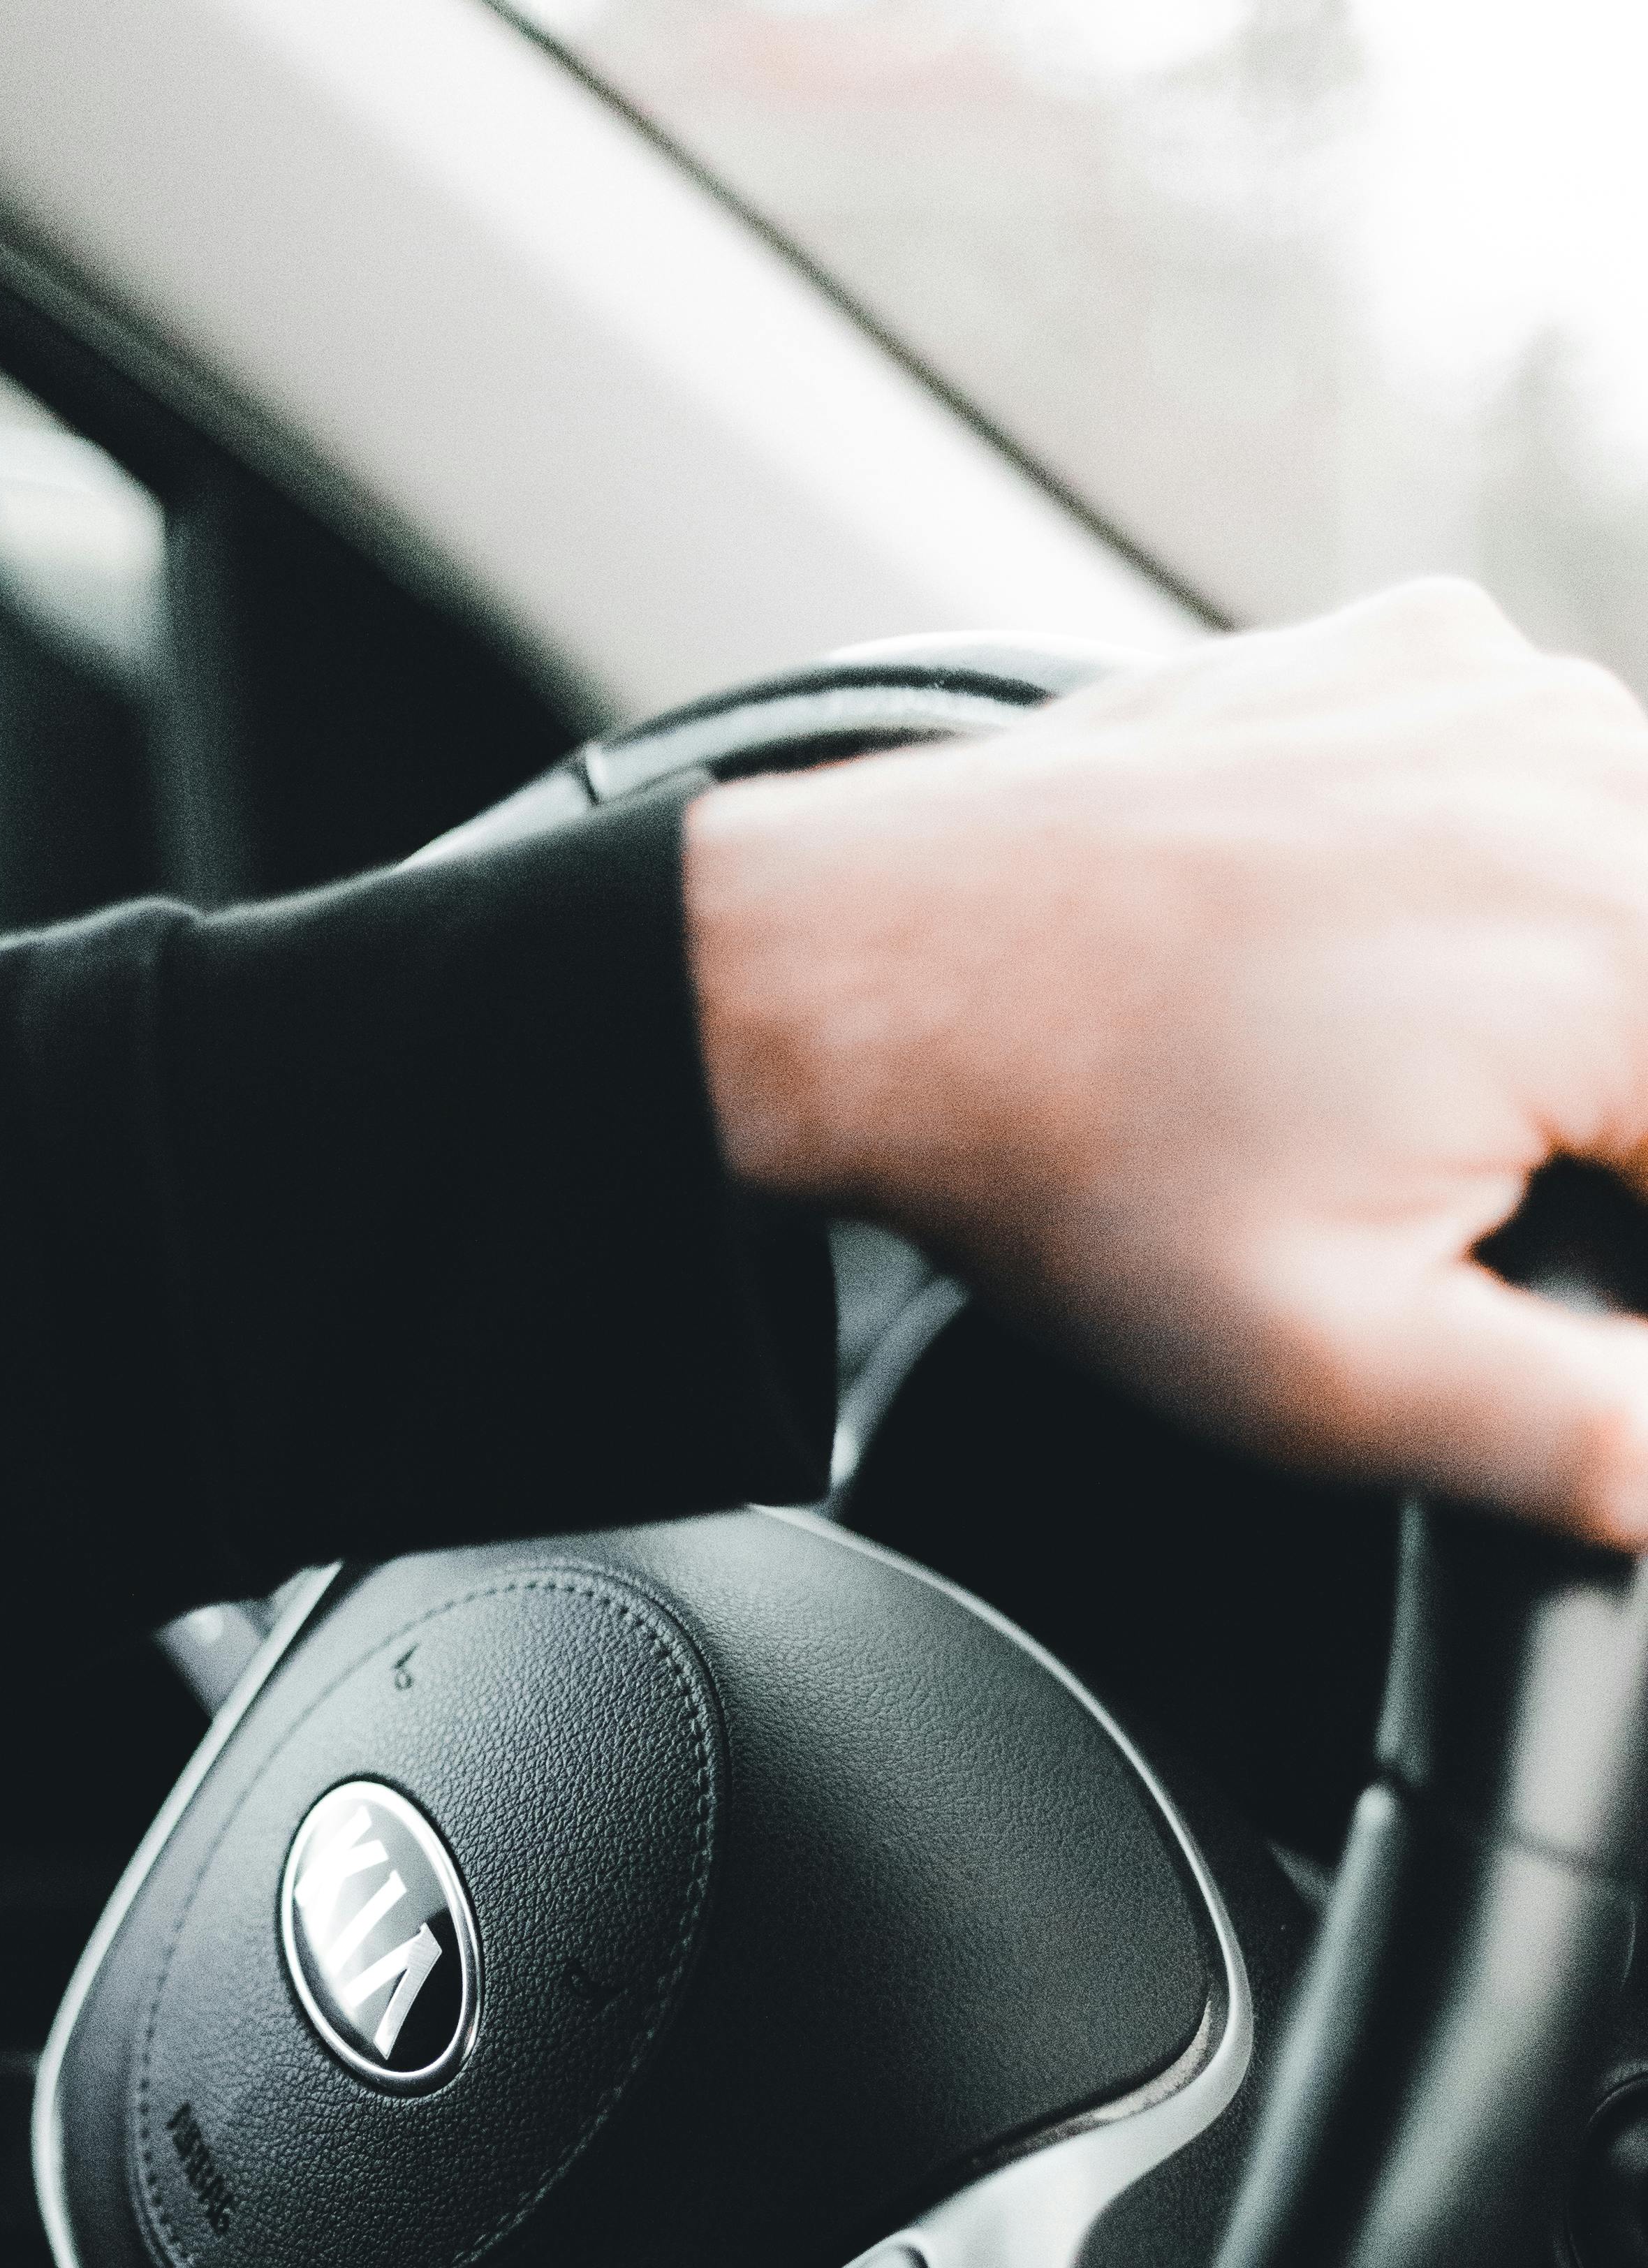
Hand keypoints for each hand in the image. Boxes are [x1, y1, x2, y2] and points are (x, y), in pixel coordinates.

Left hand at [685, 579, 1647, 1545]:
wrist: (871, 977)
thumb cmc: (1079, 1164)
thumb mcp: (1340, 1371)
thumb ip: (1580, 1437)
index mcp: (1628, 955)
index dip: (1626, 1247)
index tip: (1530, 1266)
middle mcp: (1604, 777)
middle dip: (1600, 1139)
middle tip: (1443, 1198)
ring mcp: (1512, 687)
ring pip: (1627, 903)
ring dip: (1568, 1021)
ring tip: (1375, 1094)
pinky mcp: (1424, 655)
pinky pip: (1544, 791)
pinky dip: (1491, 890)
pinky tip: (1348, 980)